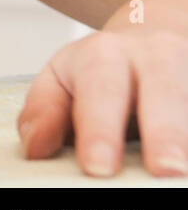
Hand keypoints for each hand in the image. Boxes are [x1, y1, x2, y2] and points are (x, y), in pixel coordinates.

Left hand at [17, 0, 187, 176]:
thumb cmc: (99, 70)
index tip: (96, 166)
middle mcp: (156, 57)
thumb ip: (44, 111)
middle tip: (164, 170)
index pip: (100, 90)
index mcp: (105, 55)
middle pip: (164, 92)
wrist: (150, 35)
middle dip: (165, 133)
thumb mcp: (61, 79)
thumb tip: (35, 149)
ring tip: (184, 174)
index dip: (99, 128)